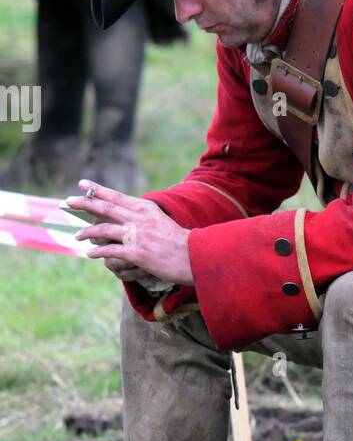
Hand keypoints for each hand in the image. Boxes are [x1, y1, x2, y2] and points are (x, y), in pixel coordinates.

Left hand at [67, 179, 193, 286]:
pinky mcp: (136, 253)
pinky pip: (110, 250)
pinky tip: (91, 254)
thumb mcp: (161, 221)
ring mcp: (136, 235)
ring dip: (87, 233)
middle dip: (83, 204)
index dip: (97, 190)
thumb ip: (144, 217)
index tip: (82, 184)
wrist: (195, 256)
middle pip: (104, 207)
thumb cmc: (180, 241)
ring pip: (103, 230)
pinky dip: (97, 252)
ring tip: (78, 236)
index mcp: (145, 209)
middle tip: (68, 202)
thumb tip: (127, 216)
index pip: (116, 196)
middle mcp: (138, 219)